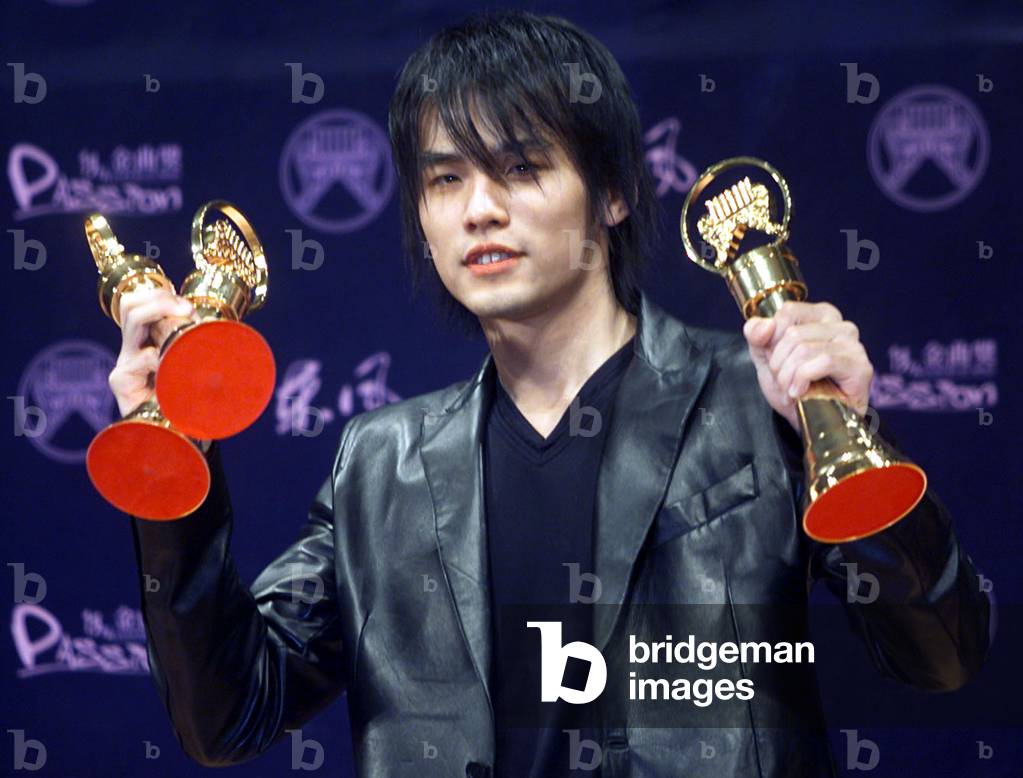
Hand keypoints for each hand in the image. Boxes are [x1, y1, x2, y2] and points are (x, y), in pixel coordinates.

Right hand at [107, 287, 193, 417]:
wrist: (180, 435)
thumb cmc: (191, 399)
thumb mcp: (194, 364)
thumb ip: (193, 342)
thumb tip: (202, 319)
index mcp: (150, 339)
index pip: (143, 301)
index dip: (164, 296)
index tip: (190, 309)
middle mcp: (134, 346)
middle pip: (131, 302)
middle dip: (160, 298)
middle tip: (186, 310)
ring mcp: (126, 361)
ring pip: (133, 318)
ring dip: (161, 313)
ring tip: (185, 322)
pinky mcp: (121, 380)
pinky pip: (144, 357)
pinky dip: (164, 358)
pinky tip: (176, 371)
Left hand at [742, 300, 873, 433]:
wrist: (808, 421)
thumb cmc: (793, 386)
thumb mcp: (765, 357)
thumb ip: (756, 335)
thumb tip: (764, 326)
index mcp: (821, 316)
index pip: (788, 311)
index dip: (771, 339)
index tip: (774, 359)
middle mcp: (841, 326)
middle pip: (793, 333)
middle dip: (778, 363)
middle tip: (783, 381)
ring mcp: (854, 346)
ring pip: (805, 349)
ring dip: (788, 375)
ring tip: (791, 389)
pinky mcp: (860, 367)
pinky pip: (824, 361)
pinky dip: (803, 379)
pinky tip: (801, 393)